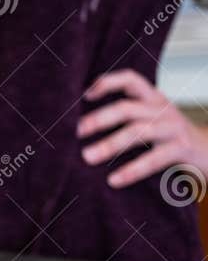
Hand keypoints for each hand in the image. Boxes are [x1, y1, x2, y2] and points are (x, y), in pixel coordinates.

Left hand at [77, 69, 207, 187]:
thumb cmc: (171, 138)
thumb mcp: (151, 121)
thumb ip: (127, 118)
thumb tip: (82, 128)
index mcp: (153, 99)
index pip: (131, 80)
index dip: (108, 82)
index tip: (85, 94)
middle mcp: (162, 109)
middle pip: (128, 108)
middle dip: (100, 119)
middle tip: (77, 132)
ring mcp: (173, 128)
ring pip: (139, 131)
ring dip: (111, 144)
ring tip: (87, 157)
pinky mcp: (182, 149)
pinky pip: (155, 158)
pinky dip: (133, 170)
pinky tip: (114, 180)